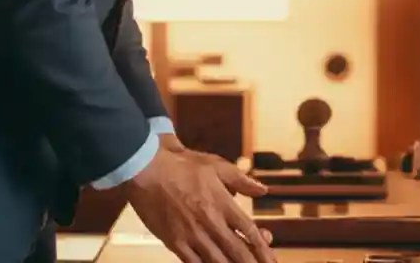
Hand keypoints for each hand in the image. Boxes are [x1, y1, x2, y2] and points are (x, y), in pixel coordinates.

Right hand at [126, 145, 275, 262]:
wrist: (147, 170)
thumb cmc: (183, 165)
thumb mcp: (217, 166)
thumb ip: (241, 180)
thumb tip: (263, 190)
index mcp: (223, 204)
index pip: (249, 231)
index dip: (262, 247)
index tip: (272, 259)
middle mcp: (210, 223)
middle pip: (237, 251)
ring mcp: (192, 235)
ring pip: (217, 261)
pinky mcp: (174, 242)